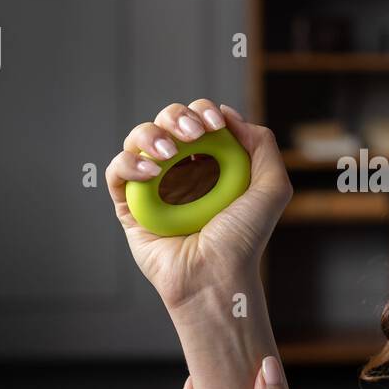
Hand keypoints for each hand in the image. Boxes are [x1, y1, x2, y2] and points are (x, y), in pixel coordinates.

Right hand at [105, 99, 292, 310]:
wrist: (215, 276)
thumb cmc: (244, 240)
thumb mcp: (272, 188)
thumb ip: (263, 145)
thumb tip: (229, 116)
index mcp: (211, 163)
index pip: (198, 120)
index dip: (202, 112)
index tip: (214, 125)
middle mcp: (181, 171)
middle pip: (166, 121)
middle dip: (177, 117)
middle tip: (193, 135)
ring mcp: (153, 187)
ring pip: (138, 139)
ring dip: (151, 134)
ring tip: (168, 153)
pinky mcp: (129, 206)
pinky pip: (116, 172)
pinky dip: (129, 163)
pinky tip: (151, 173)